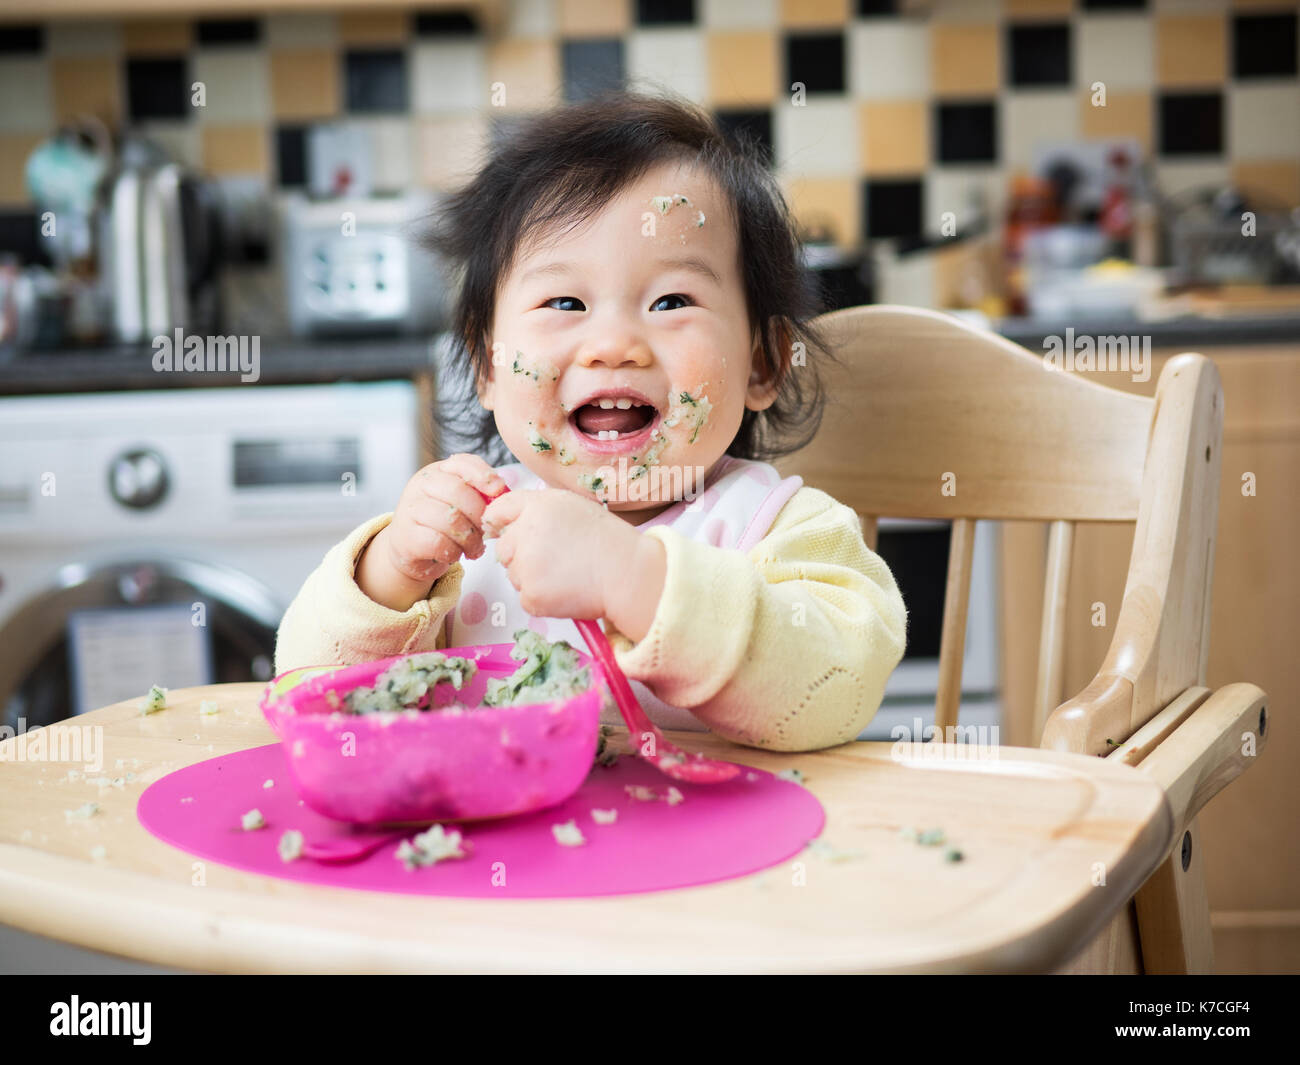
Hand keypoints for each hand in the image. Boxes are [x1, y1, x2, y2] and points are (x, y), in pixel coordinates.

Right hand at [357, 453, 505, 608]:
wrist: (410, 549)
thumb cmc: (442, 523)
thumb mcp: (460, 502)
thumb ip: (479, 493)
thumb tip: (502, 491)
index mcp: (437, 472)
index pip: (461, 463)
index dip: (482, 474)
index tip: (498, 489)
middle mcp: (420, 486)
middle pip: (457, 491)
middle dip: (479, 514)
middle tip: (487, 530)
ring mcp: (410, 510)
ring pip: (449, 519)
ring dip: (470, 538)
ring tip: (474, 548)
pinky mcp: (406, 536)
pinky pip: (438, 542)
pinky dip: (453, 551)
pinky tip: (456, 554)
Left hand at [481, 488, 640, 620]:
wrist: (628, 574)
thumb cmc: (607, 541)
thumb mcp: (572, 507)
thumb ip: (537, 510)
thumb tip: (501, 524)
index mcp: (537, 507)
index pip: (498, 511)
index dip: (502, 523)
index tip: (507, 532)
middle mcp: (525, 533)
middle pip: (504, 549)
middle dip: (521, 555)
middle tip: (556, 559)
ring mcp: (526, 566)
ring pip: (514, 575)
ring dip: (533, 578)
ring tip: (567, 573)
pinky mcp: (531, 595)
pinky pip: (526, 598)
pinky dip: (542, 599)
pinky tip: (566, 590)